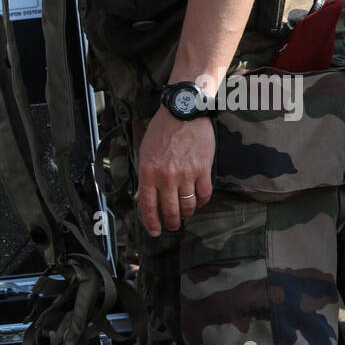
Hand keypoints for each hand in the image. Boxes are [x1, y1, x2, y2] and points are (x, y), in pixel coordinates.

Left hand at [135, 112, 214, 235]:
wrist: (183, 112)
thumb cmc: (161, 131)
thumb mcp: (145, 153)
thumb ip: (144, 178)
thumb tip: (141, 198)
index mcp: (148, 173)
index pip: (148, 207)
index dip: (151, 223)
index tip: (155, 232)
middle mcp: (166, 177)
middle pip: (169, 210)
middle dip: (171, 223)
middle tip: (173, 226)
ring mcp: (186, 174)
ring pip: (188, 206)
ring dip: (187, 214)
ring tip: (185, 215)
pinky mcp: (203, 169)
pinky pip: (204, 194)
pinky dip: (201, 202)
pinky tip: (198, 202)